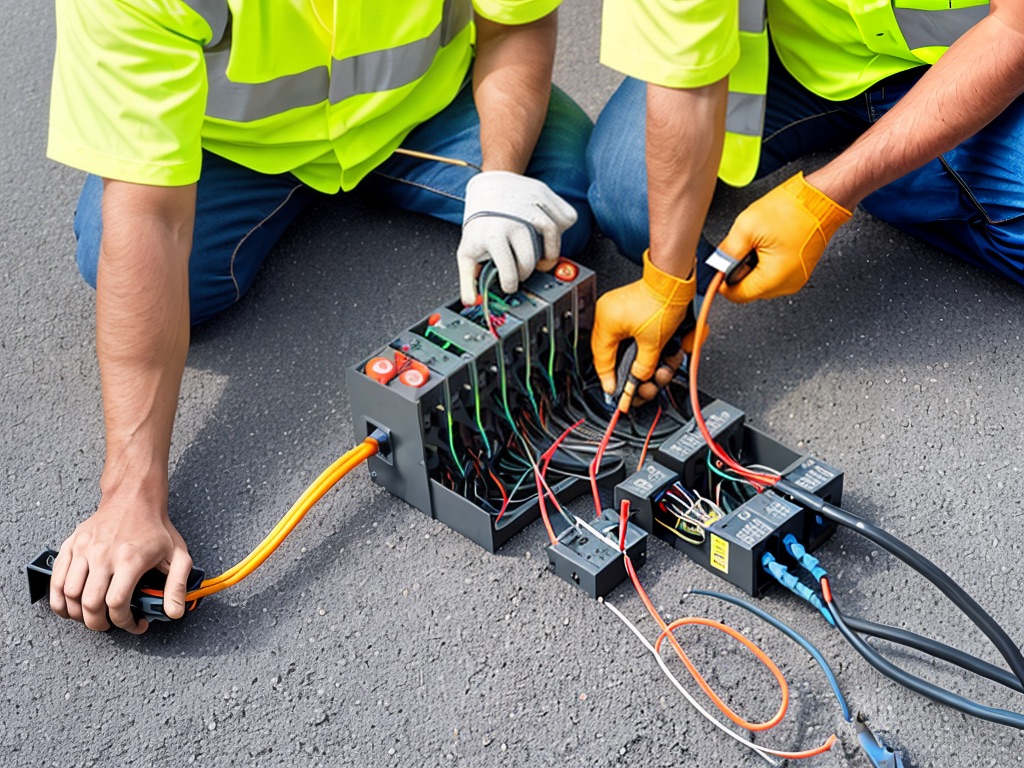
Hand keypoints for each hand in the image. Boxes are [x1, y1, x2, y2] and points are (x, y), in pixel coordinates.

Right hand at [49, 496, 192, 633]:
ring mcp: (84, 550)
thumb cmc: (155, 527)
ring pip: (69, 594)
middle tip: (108, 625)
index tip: (134, 624)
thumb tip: (175, 612)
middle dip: (98, 624)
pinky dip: (58, 599)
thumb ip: (178, 585)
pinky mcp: (71, 545)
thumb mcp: (178, 554)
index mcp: (130, 559)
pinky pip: (56, 579)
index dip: (124, 622)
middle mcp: (103, 555)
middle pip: (89, 604)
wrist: (134, 498)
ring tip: (91, 616)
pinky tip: (69, 606)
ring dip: (77, 614)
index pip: (117, 603)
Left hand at [457, 171, 576, 304]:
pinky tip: (549, 236)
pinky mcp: (545, 195)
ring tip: (541, 259)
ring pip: (553, 236)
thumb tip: (473, 302)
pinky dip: (562, 230)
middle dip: (527, 271)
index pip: (509, 271)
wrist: (491, 184)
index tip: (510, 285)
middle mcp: (512, 220)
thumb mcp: (468, 250)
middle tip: (523, 271)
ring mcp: (531, 205)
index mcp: (492, 235)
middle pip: (532, 258)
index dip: (511, 283)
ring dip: (551, 253)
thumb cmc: (481, 221)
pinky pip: (565, 218)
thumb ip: (469, 279)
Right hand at [591, 250, 694, 399]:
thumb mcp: (653, 343)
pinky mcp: (632, 311)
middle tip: (646, 386)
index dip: (611, 381)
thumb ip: (643, 366)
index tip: (617, 394)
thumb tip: (637, 378)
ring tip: (667, 365)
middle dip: (637, 373)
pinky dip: (651, 347)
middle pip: (618, 357)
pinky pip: (636, 336)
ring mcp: (619, 313)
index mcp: (606, 324)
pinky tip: (669, 351)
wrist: (675, 280)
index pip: (603, 361)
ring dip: (650, 361)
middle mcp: (608, 318)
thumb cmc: (663, 300)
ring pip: (630, 348)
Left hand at [719, 172, 851, 302]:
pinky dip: (767, 260)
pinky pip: (774, 272)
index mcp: (773, 279)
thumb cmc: (792, 209)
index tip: (722, 265)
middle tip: (746, 245)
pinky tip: (771, 242)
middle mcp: (787, 284)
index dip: (724, 281)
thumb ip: (727, 252)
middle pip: (749, 289)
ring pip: (761, 280)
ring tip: (762, 241)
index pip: (737, 295)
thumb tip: (718, 267)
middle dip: (741, 270)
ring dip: (753, 264)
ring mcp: (796, 278)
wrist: (822, 198)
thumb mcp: (746, 226)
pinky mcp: (800, 269)